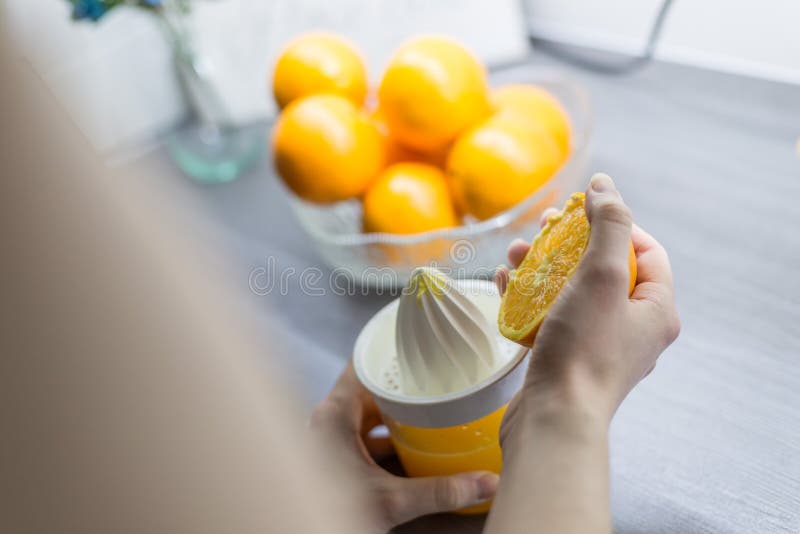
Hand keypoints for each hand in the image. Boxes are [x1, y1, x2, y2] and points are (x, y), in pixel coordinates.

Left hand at [310, 363, 498, 531]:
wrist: (303, 529)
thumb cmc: (329, 509)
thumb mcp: (390, 500)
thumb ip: (438, 491)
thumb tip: (485, 482)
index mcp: (335, 415)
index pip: (361, 365)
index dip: (388, 353)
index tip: (416, 344)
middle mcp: (330, 421)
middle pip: (370, 389)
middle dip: (402, 386)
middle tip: (434, 378)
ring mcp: (331, 440)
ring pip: (368, 415)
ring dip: (396, 414)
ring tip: (430, 408)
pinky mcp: (335, 459)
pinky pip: (365, 438)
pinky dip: (387, 438)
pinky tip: (412, 447)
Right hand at [495, 173, 680, 432]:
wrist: (553, 419)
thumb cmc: (584, 349)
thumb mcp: (602, 276)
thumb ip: (608, 225)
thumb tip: (605, 185)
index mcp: (656, 311)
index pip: (647, 251)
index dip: (617, 225)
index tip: (582, 214)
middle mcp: (633, 330)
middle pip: (604, 269)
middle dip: (568, 243)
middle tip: (542, 227)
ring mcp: (599, 347)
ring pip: (572, 292)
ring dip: (542, 267)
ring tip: (514, 253)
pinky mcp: (567, 360)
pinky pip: (552, 318)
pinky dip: (530, 298)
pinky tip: (505, 284)